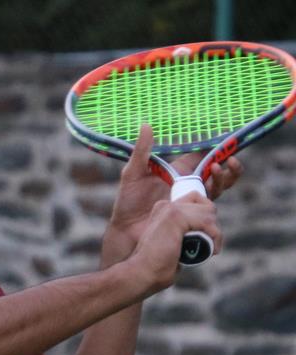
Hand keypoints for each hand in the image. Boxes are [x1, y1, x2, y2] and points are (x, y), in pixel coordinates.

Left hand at [102, 125, 243, 262]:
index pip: (203, 154)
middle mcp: (190, 184)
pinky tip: (209, 188)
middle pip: (218, 169)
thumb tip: (145, 125)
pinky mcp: (194, 214)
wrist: (126, 230)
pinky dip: (215, 193)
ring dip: (224, 176)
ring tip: (217, 168)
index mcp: (179, 170)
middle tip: (229, 156)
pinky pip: (212, 203)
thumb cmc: (127, 202)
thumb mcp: (132, 173)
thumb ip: (141, 151)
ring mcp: (193, 199)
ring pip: (220, 185)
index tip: (228, 136)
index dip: (217, 146)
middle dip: (228, 161)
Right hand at [125, 191, 222, 294]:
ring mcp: (170, 209)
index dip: (205, 218)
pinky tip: (212, 250)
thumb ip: (182, 234)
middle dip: (212, 225)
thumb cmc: (155, 268)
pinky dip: (215, 237)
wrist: (141, 275)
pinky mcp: (176, 217)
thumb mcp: (171, 245)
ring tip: (210, 249)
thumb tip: (202, 236)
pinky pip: (207, 222)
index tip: (206, 238)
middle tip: (209, 245)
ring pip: (209, 212)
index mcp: (163, 210)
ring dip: (214, 232)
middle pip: (206, 205)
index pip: (196, 201)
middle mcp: (165, 205)